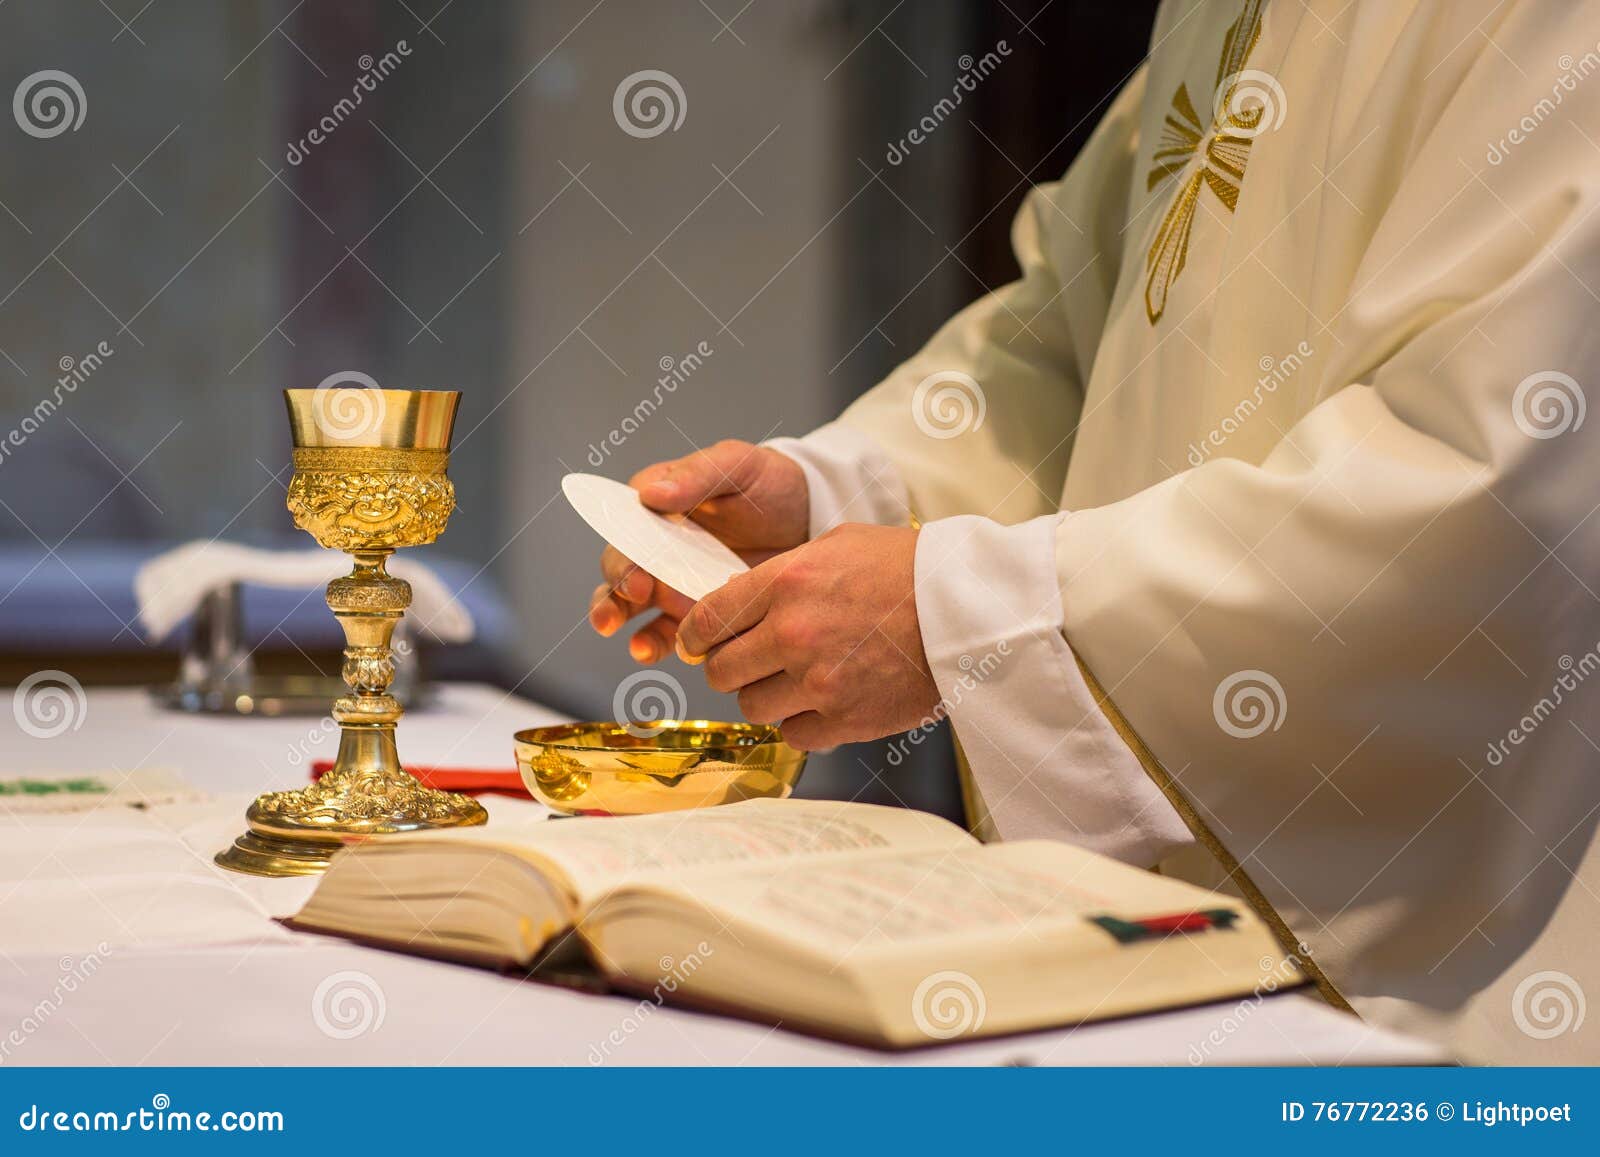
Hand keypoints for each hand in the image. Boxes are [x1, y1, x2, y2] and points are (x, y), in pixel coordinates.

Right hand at [588, 440, 809, 662]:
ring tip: (636, 644)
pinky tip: (650, 651)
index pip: (624, 527)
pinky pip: (663, 630)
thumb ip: (697, 475)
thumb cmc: (769, 482)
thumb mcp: (737, 465)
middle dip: (615, 592)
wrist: (809, 517)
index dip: (623, 552)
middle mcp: (655, 544)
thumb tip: (650, 494)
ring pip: (629, 603)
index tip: (636, 574)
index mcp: (657, 504)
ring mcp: (671, 579)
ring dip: (620, 620)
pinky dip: (652, 642)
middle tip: (633, 600)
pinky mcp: (691, 608)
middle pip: (619, 569)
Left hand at [676, 523, 940, 749]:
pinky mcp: (845, 718)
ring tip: (792, 681)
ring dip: (765, 696)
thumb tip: (736, 598)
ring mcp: (818, 681)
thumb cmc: (907, 569)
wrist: (967, 608)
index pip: (706, 620)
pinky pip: (792, 733)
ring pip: (751, 706)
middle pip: (720, 670)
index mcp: (785, 584)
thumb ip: (781, 572)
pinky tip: (821, 701)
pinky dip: (801, 721)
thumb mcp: (837, 544)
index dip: (695, 635)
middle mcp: (793, 634)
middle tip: (748, 663)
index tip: (699, 643)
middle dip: (728, 667)